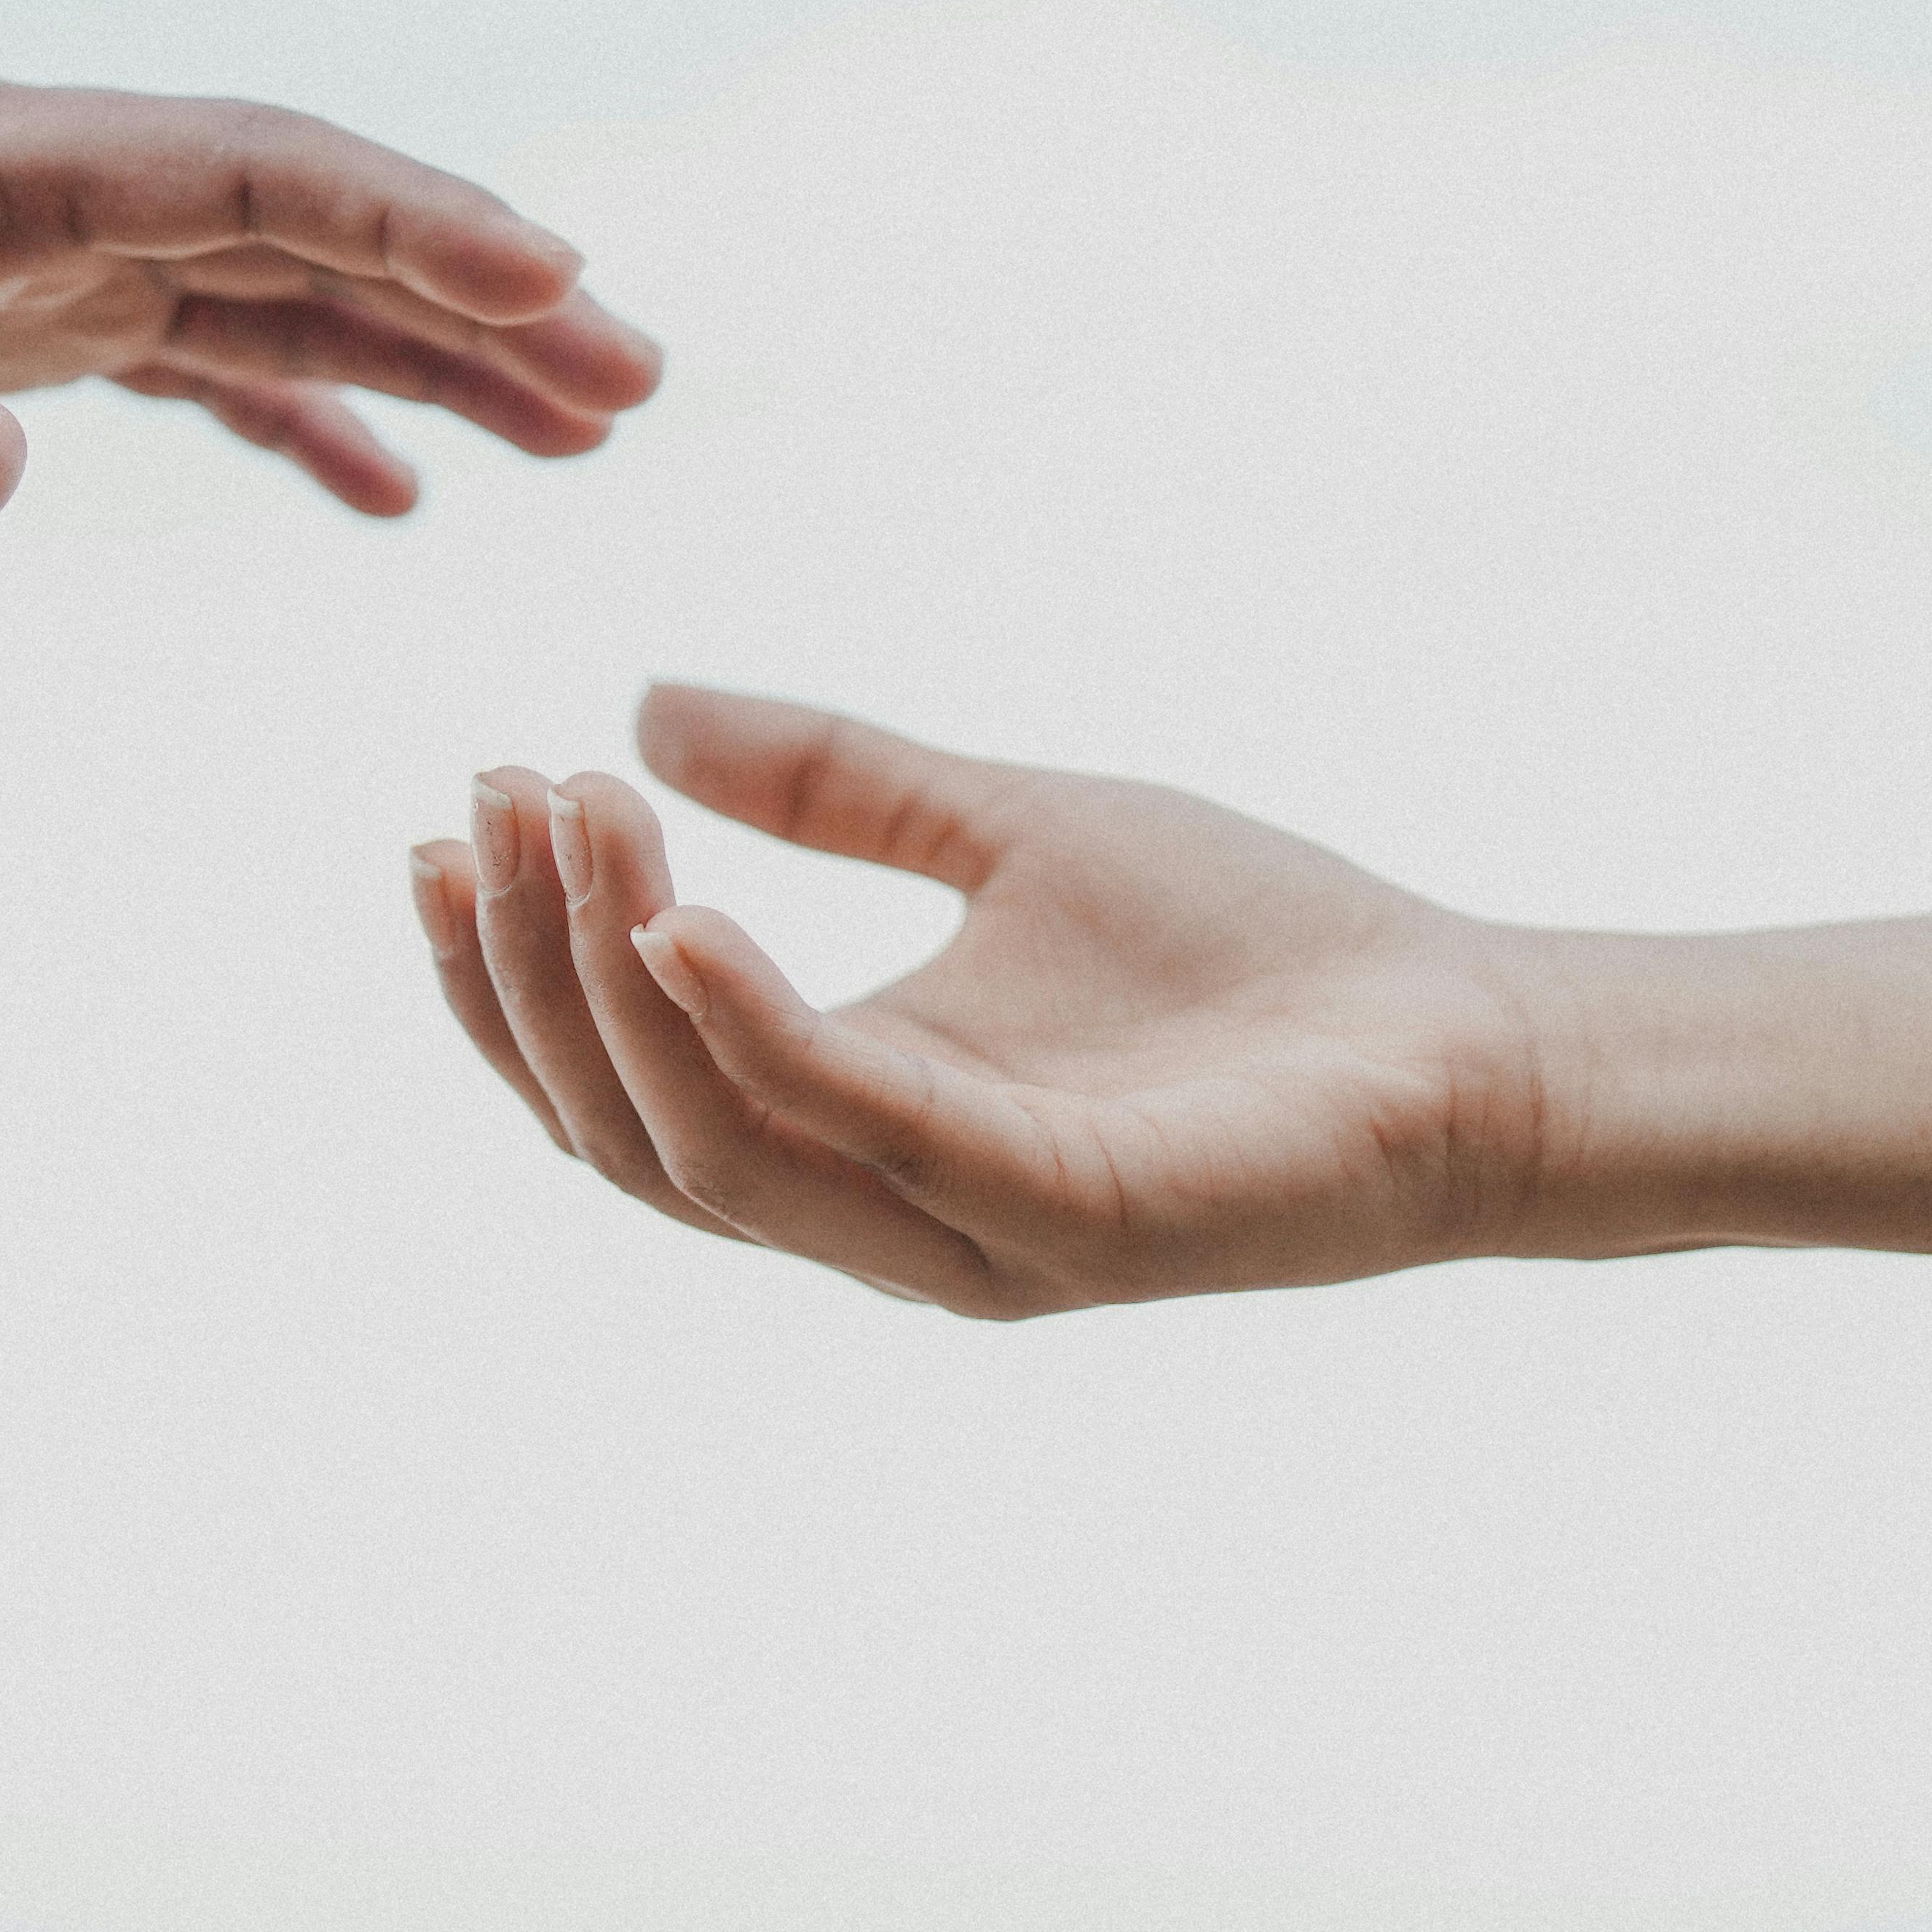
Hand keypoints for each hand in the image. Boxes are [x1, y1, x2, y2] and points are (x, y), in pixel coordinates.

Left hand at [0, 78, 658, 529]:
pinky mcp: (2, 320)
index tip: (554, 279)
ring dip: (426, 345)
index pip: (239, 168)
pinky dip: (304, 408)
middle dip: (473, 288)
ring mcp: (28, 249)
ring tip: (589, 426)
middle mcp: (32, 185)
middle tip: (638, 378)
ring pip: (271, 278)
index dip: (401, 218)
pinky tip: (401, 493)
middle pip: (298, 214)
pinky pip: (194, 348)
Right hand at [410, 686, 1931, 1314]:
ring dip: (611, 987)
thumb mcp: (1011, 822)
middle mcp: (886, 1204)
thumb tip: (644, 701)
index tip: (452, 815)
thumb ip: (837, 781)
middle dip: (529, 970)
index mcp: (861, 1122)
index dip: (512, 970)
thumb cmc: (1264, 952)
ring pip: (711, 1149)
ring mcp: (970, 1230)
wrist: (1478, 1038)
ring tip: (567, 830)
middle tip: (490, 806)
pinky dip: (757, 1029)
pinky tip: (687, 918)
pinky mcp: (1067, 1222)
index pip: (622, 1079)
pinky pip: (864, 1133)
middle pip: (628, 1125)